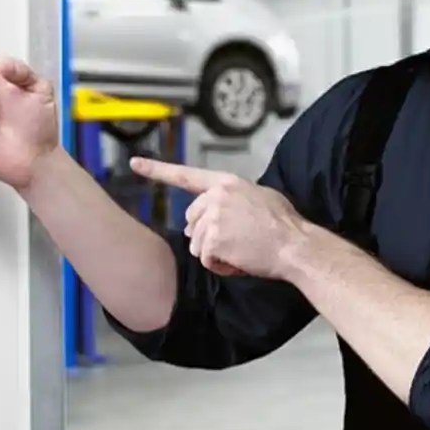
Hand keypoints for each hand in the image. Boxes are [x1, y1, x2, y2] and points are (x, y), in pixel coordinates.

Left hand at [129, 157, 310, 278]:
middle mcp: (216, 197)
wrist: (294, 244)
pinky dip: (221, 266)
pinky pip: (206, 260)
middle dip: (206, 236)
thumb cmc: (283, 223)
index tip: (135, 163)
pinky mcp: (214, 240)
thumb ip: (232, 198)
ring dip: (215, 253)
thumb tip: (214, 207)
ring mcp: (214, 218)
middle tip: (235, 241)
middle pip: (191, 222)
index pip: (186, 175)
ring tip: (242, 250)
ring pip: (197, 244)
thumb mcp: (259, 196)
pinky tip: (240, 260)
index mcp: (226, 183)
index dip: (157, 170)